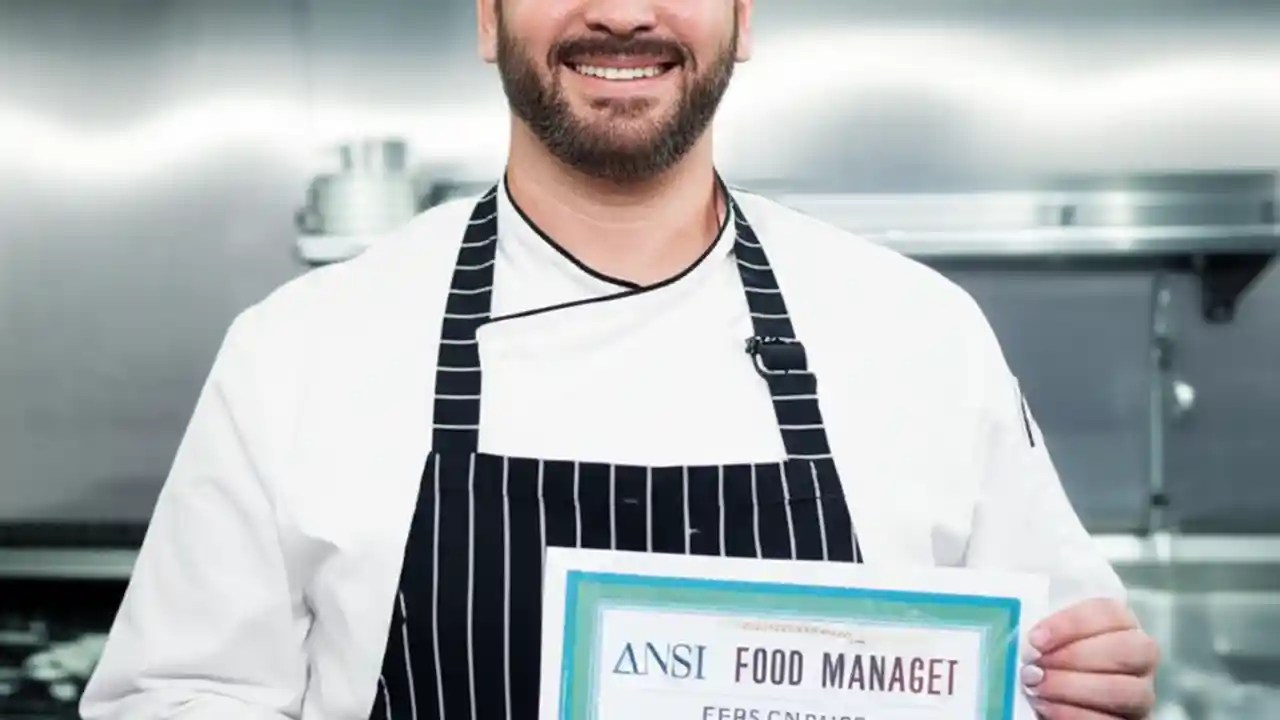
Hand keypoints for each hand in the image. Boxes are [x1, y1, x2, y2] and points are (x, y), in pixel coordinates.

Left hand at [1021, 598, 1158, 718]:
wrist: (1056, 696)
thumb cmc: (1051, 658)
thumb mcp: (1049, 638)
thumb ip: (1046, 632)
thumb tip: (1028, 640)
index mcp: (1121, 624)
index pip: (1109, 612)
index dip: (1071, 623)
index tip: (1035, 639)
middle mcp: (1140, 658)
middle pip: (1128, 649)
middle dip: (1076, 656)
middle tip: (1036, 665)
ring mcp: (1141, 693)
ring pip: (1126, 690)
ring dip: (1074, 688)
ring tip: (1037, 687)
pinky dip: (1074, 714)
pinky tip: (1046, 706)